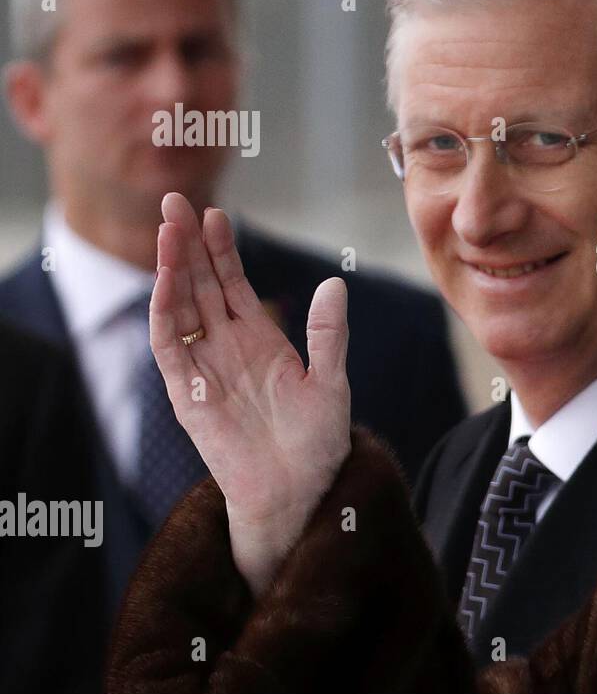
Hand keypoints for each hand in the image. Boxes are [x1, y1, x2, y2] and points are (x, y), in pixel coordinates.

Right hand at [149, 193, 351, 594]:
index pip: (232, 284)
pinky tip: (165, 283)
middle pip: (200, 286)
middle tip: (174, 201)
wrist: (300, 492)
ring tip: (168, 230)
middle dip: (187, 245)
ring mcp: (205, 369)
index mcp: (260, 340)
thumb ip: (329, 335)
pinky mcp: (190, 396)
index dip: (222, 249)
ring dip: (172, 270)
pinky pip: (171, 351)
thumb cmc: (317, 443)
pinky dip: (165, 316)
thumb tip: (334, 283)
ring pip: (180, 309)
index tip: (216, 213)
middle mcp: (227, 349)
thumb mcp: (332, 381)